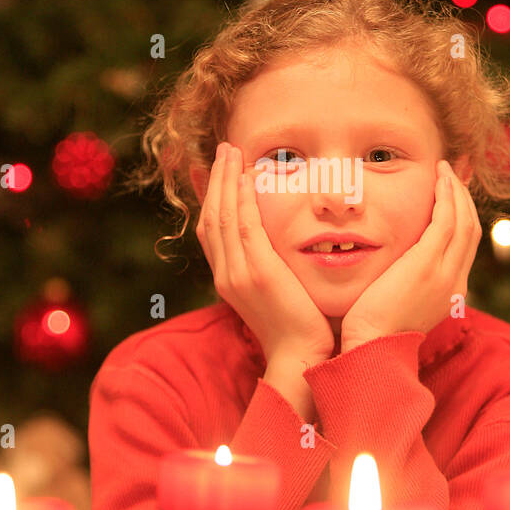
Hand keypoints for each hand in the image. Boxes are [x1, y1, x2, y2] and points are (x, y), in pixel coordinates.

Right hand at [196, 141, 335, 367]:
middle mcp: (226, 275)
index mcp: (228, 280)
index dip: (210, 198)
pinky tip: (247, 178)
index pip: (211, 231)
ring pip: (223, 217)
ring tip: (231, 151)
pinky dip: (242, 201)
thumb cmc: (297, 330)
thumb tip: (279, 251)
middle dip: (215, 181)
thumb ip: (270, 271)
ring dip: (226, 181)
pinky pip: (244, 228)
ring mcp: (238, 274)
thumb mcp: (276, 296)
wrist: (299, 358)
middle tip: (221, 150)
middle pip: (211, 218)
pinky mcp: (258, 274)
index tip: (213, 172)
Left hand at [340, 159, 480, 348]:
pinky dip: (447, 196)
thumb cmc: (371, 333)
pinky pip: (447, 220)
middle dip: (465, 198)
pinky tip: (439, 178)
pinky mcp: (428, 264)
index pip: (464, 246)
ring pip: (464, 220)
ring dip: (456, 191)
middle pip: (471, 229)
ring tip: (446, 169)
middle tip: (455, 173)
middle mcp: (455, 281)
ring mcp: (445, 273)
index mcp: (449, 292)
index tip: (452, 196)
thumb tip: (392, 271)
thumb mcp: (396, 306)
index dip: (462, 217)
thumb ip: (401, 285)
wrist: (370, 351)